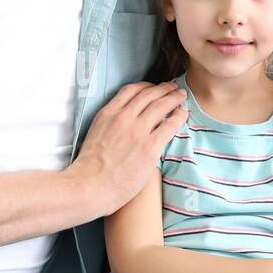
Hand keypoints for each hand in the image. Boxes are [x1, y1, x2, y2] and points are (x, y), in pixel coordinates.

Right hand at [68, 81, 188, 215]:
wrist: (90, 185)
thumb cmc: (89, 168)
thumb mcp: (94, 134)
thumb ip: (108, 125)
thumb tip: (120, 126)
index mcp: (107, 114)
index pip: (131, 90)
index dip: (146, 86)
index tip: (154, 87)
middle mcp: (123, 117)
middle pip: (148, 94)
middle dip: (163, 88)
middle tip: (172, 87)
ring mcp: (137, 131)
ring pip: (161, 105)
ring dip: (173, 97)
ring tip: (181, 96)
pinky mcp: (149, 146)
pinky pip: (169, 125)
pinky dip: (179, 116)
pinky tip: (184, 113)